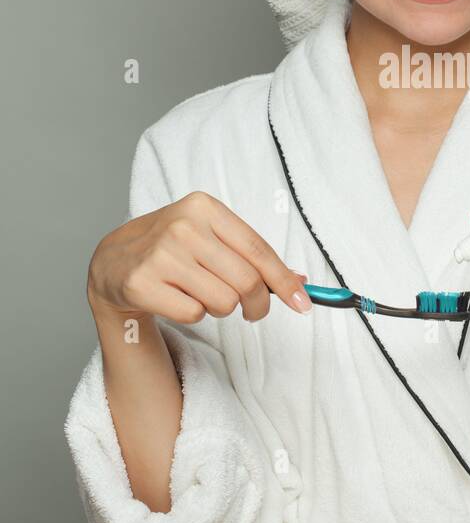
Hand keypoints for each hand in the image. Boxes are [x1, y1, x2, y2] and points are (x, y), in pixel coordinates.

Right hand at [87, 190, 311, 323]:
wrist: (112, 260)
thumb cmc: (173, 249)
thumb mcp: (211, 237)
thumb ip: (253, 257)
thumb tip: (300, 283)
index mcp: (204, 207)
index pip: (258, 250)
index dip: (284, 281)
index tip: (304, 304)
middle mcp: (182, 226)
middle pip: (246, 281)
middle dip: (258, 304)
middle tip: (254, 312)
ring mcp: (159, 254)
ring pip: (222, 302)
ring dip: (220, 308)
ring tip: (201, 293)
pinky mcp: (141, 283)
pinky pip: (193, 314)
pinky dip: (193, 314)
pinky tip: (176, 298)